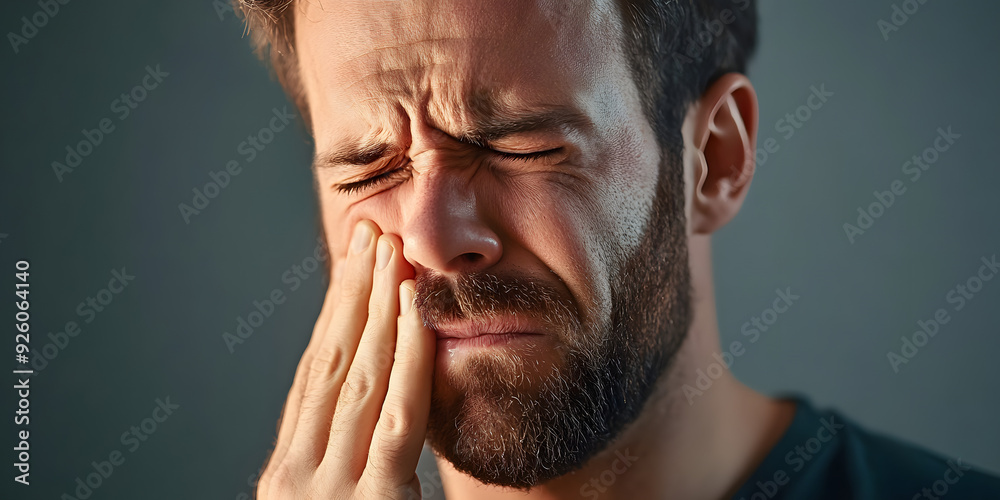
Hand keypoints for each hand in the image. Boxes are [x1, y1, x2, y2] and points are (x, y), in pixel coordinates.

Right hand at [257, 220, 434, 498]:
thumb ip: (352, 463)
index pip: (313, 376)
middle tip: (370, 236)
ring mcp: (327, 489)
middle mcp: (296, 474)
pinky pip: (396, 415)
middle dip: (351, 294)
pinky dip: (408, 355)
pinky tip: (415, 308)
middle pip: (328, 362)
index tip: (352, 266)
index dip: (333, 314)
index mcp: (288, 472)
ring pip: (357, 376)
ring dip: (378, 307)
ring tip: (392, 253)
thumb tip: (375, 414)